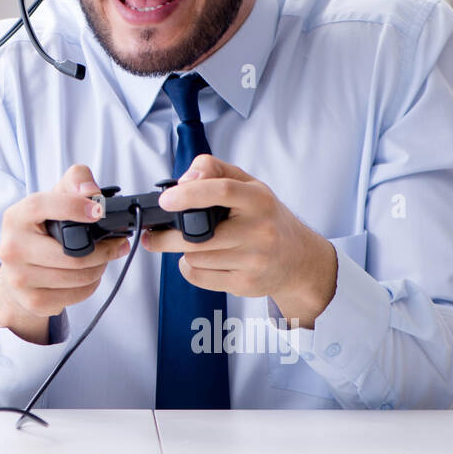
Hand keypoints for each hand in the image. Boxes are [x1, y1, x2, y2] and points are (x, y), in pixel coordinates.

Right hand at [0, 164, 130, 344]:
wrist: (17, 274)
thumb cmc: (40, 233)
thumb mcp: (53, 201)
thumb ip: (75, 182)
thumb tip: (91, 191)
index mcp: (15, 217)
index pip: (41, 206)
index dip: (72, 207)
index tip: (99, 211)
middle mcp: (11, 248)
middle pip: (70, 254)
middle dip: (102, 250)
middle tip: (117, 244)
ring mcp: (19, 278)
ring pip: (77, 277)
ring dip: (99, 268)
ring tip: (102, 259)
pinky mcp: (32, 301)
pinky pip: (75, 295)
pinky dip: (90, 286)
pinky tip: (88, 276)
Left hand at [145, 155, 337, 327]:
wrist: (299, 259)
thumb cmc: (267, 218)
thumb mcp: (249, 185)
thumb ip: (214, 170)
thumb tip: (183, 179)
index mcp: (258, 199)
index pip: (222, 190)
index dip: (189, 193)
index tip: (166, 200)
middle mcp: (259, 230)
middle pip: (197, 236)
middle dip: (167, 235)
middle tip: (153, 233)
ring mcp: (254, 260)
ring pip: (195, 257)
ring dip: (185, 251)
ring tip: (195, 244)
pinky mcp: (246, 284)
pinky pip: (199, 277)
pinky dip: (190, 268)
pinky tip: (202, 260)